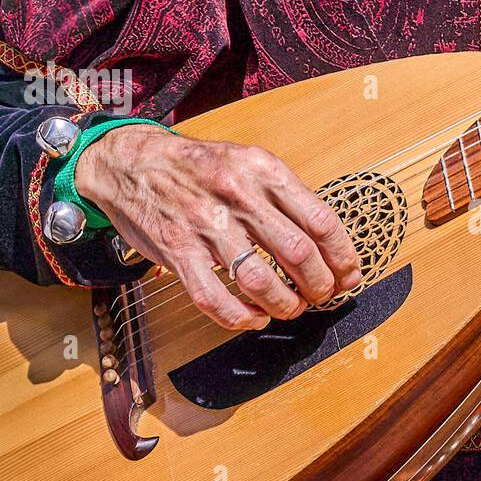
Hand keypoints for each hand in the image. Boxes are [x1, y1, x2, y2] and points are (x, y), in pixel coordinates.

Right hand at [77, 126, 361, 329]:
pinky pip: (216, 299)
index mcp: (263, 170)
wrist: (130, 162)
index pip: (321, 220)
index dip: (343, 255)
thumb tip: (327, 241)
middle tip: (322, 295)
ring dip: (285, 305)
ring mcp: (206, 224)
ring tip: (291, 308)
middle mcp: (238, 194)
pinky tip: (254, 319)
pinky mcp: (178, 251)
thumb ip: (284, 196)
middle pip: (298, 253)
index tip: (350, 274)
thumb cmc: (198, 167)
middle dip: (319, 285)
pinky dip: (242, 318)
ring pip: (261, 281)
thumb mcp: (247, 163)